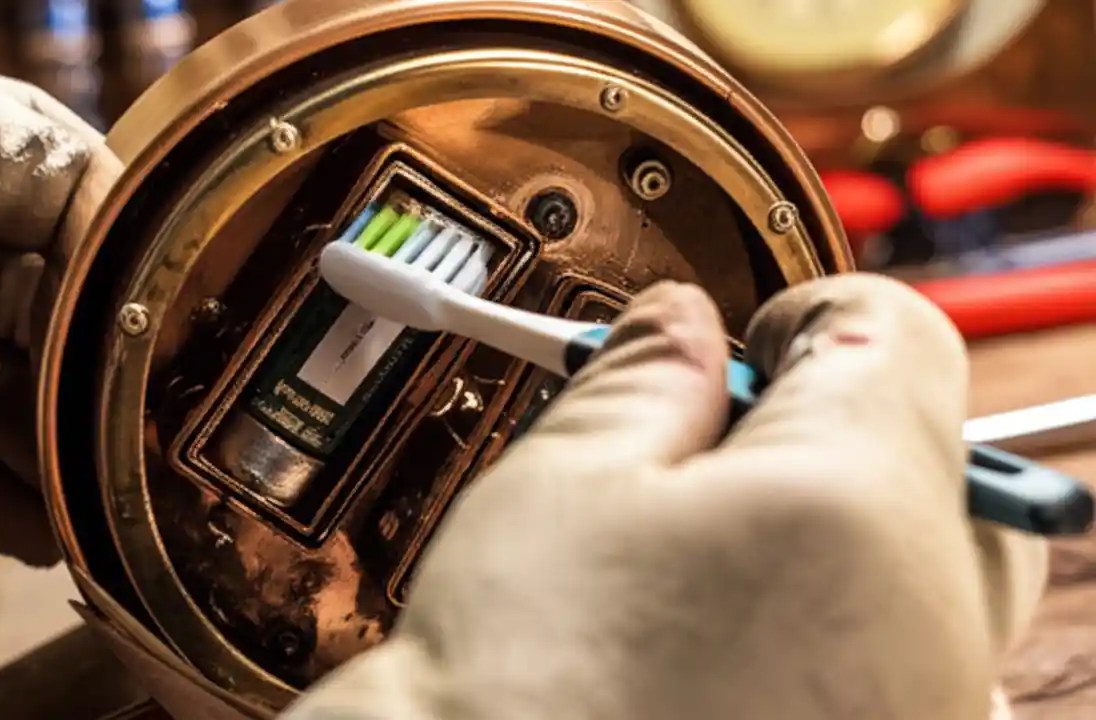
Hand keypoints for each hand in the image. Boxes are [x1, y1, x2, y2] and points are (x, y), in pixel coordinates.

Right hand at [284, 274, 1048, 718]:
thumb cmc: (511, 690)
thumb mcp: (563, 481)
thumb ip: (646, 374)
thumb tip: (680, 325)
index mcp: (858, 509)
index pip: (897, 338)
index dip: (804, 321)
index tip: (740, 346)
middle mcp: (935, 625)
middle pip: (939, 461)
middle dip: (833, 433)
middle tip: (716, 452)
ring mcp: (926, 707)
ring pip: (926, 571)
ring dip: (836, 532)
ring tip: (703, 562)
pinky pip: (905, 660)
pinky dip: (837, 626)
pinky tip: (728, 640)